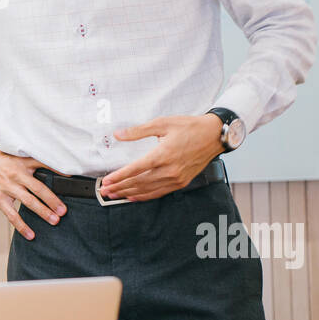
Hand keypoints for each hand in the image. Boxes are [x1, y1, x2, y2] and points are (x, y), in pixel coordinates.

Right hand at [0, 149, 67, 239]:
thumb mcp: (15, 157)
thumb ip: (30, 164)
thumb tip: (50, 172)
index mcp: (22, 163)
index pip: (44, 165)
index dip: (58, 172)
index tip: (71, 179)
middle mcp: (16, 175)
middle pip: (38, 188)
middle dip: (52, 200)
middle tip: (63, 210)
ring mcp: (7, 187)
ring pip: (28, 201)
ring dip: (42, 212)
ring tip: (54, 221)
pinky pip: (12, 215)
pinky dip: (22, 226)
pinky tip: (30, 234)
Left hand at [97, 114, 221, 201]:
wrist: (214, 136)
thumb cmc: (189, 127)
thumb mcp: (162, 123)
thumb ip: (138, 131)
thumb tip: (118, 135)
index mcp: (163, 155)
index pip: (135, 169)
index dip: (119, 176)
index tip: (106, 181)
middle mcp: (169, 170)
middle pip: (139, 183)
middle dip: (120, 188)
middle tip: (105, 191)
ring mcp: (176, 178)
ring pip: (148, 190)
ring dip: (129, 193)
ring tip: (114, 195)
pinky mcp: (181, 182)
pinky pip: (159, 192)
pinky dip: (145, 196)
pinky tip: (134, 196)